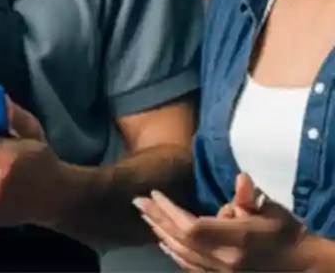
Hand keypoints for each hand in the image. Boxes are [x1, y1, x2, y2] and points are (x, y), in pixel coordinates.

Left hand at [135, 174, 308, 271]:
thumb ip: (248, 197)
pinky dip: (174, 252)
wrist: (301, 265)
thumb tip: (240, 177)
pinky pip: (190, 266)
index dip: (169, 211)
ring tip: (146, 217)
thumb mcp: (269, 212)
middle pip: (180, 239)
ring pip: (181, 253)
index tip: (155, 194)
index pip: (190, 226)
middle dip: (157, 218)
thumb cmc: (286, 233)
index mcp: (234, 240)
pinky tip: (163, 242)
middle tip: (138, 202)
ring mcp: (220, 272)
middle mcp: (223, 259)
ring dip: (161, 233)